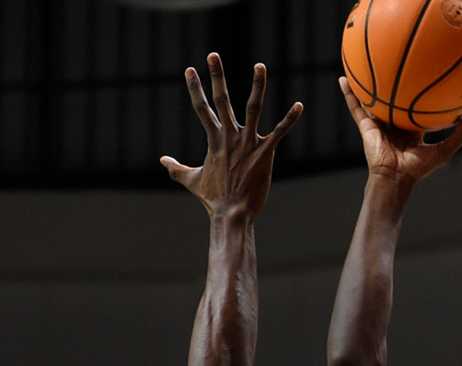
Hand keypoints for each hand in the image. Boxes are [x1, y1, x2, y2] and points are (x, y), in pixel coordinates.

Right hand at [162, 53, 302, 218]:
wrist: (231, 215)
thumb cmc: (213, 199)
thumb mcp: (191, 180)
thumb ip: (176, 168)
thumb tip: (162, 160)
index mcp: (214, 140)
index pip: (201, 109)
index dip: (195, 88)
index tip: (190, 69)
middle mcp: (229, 138)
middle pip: (222, 100)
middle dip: (217, 76)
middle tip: (213, 54)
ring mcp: (248, 144)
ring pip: (253, 109)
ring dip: (257, 86)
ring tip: (260, 65)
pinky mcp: (265, 154)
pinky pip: (280, 133)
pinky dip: (290, 119)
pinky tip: (299, 106)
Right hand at [339, 75, 461, 184]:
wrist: (395, 178)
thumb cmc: (419, 168)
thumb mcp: (443, 151)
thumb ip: (459, 136)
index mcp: (411, 130)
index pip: (414, 108)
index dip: (418, 95)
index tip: (422, 78)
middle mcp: (394, 124)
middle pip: (392, 101)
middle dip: (392, 85)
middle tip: (395, 64)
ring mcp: (379, 124)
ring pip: (372, 100)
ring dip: (366, 84)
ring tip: (361, 64)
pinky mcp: (366, 126)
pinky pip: (356, 107)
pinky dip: (349, 94)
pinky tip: (343, 79)